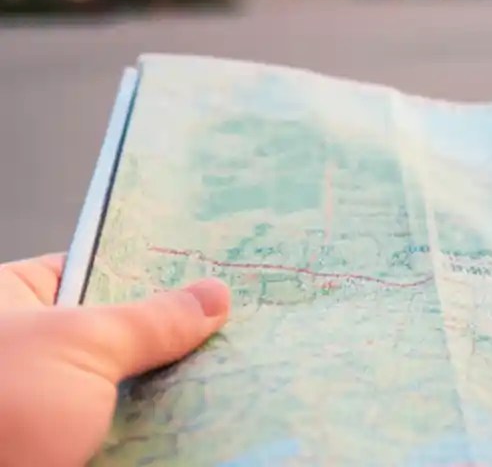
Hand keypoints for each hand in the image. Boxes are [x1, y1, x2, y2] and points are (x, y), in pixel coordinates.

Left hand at [0, 253, 229, 466]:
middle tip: (242, 321)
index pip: (97, 267)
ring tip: (244, 367)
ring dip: (174, 387)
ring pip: (126, 386)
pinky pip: (123, 432)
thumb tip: (213, 295)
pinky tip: (216, 416)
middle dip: (176, 332)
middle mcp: (28, 350)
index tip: (219, 271)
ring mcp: (47, 407)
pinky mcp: (64, 450)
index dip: (157, 269)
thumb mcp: (80, 347)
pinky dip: (161, 430)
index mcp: (12, 300)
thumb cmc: (1, 408)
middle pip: (119, 331)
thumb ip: (151, 320)